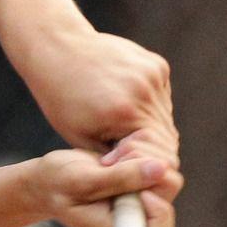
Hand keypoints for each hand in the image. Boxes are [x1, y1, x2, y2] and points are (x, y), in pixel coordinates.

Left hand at [23, 26, 177, 166]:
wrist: (59, 48)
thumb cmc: (62, 98)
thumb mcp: (80, 138)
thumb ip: (114, 160)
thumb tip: (141, 178)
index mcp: (125, 113)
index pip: (158, 156)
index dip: (145, 168)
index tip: (129, 173)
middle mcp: (145, 92)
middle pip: (166, 138)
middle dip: (150, 153)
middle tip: (128, 158)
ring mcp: (154, 75)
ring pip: (165, 119)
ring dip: (149, 130)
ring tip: (122, 130)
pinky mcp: (157, 65)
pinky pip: (162, 99)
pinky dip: (147, 108)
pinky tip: (124, 104)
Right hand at [27, 148, 181, 226]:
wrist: (48, 180)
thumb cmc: (56, 185)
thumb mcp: (81, 180)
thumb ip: (120, 178)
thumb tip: (160, 169)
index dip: (156, 209)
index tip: (134, 190)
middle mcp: (134, 222)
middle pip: (169, 197)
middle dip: (147, 171)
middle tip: (116, 163)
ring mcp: (141, 203)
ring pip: (168, 175)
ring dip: (142, 156)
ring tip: (112, 158)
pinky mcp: (143, 184)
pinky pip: (161, 164)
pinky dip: (142, 151)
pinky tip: (118, 153)